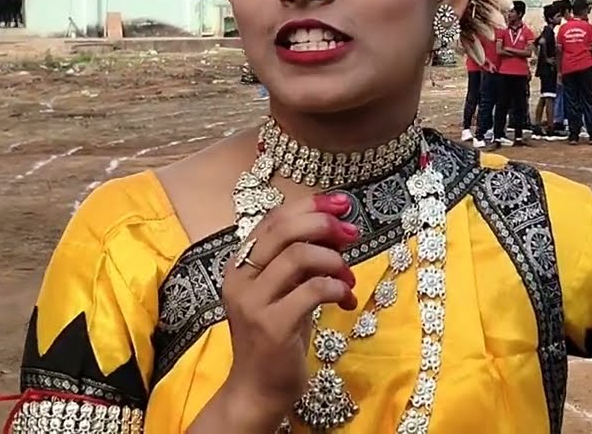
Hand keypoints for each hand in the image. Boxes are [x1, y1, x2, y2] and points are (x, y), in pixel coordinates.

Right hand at [218, 193, 358, 426]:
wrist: (258, 389)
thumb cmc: (277, 337)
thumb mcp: (286, 290)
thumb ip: (301, 261)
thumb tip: (337, 228)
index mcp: (240, 264)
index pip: (274, 219)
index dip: (310, 205)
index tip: (342, 203)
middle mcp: (240, 278)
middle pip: (283, 230)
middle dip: (323, 224)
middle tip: (351, 232)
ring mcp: (253, 302)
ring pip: (298, 256)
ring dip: (333, 260)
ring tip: (348, 277)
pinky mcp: (271, 325)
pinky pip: (311, 290)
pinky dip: (335, 287)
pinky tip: (346, 298)